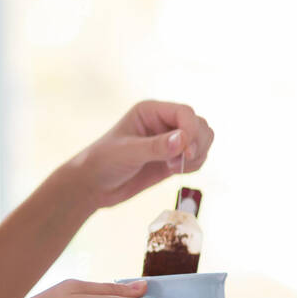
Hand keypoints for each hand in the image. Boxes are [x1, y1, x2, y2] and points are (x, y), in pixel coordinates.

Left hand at [66, 100, 214, 210]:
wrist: (94, 186)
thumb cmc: (103, 163)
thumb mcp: (127, 153)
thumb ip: (156, 146)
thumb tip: (183, 140)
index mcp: (151, 111)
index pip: (185, 113)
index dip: (191, 130)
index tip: (187, 151)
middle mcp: (164, 122)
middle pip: (199, 125)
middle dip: (197, 144)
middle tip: (181, 161)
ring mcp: (170, 141)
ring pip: (202, 140)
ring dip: (198, 155)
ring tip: (174, 167)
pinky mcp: (173, 159)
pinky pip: (197, 158)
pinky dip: (195, 165)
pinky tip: (174, 171)